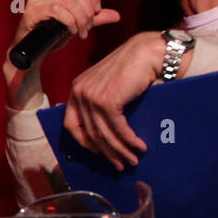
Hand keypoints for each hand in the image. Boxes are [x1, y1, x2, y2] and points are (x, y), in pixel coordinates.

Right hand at [4, 0, 121, 103]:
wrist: (32, 55)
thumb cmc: (51, 38)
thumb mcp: (76, 25)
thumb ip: (94, 18)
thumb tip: (116, 15)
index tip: (97, 11)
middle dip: (87, 10)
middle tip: (87, 27)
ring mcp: (35, 0)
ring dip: (80, 17)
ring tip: (80, 31)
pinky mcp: (31, 12)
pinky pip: (57, 10)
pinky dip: (69, 21)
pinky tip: (71, 31)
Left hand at [64, 32, 165, 169]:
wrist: (146, 53)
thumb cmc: (130, 68)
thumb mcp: (106, 85)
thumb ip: (98, 102)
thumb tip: (101, 132)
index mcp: (76, 89)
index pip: (70, 124)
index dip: (83, 142)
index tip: (97, 152)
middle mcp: (80, 93)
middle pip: (90, 133)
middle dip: (107, 152)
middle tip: (120, 164)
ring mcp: (92, 98)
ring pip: (104, 134)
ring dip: (120, 150)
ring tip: (132, 160)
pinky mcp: (108, 102)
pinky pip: (118, 129)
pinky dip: (129, 140)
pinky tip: (139, 146)